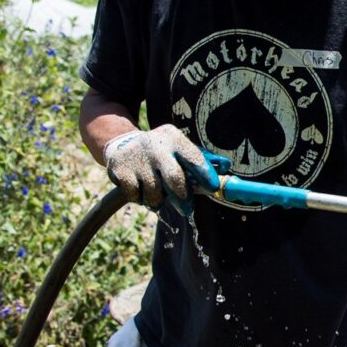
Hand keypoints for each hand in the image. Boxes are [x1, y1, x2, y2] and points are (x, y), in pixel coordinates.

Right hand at [103, 126, 217, 213]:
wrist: (121, 143)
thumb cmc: (161, 151)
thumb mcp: (179, 148)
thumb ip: (201, 159)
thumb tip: (226, 166)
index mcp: (173, 139)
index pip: (193, 157)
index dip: (205, 174)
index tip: (212, 187)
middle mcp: (155, 147)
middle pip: (174, 179)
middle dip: (183, 198)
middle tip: (187, 208)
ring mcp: (136, 159)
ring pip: (154, 194)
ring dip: (158, 200)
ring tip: (156, 190)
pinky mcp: (119, 171)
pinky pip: (136, 197)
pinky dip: (140, 198)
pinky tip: (140, 187)